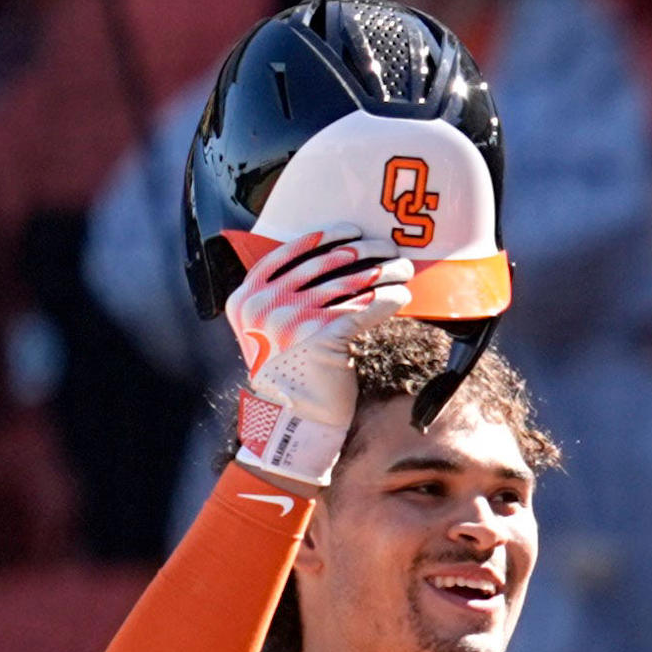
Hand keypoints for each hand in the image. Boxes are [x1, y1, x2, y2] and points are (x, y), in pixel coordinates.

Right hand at [220, 231, 406, 488]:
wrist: (293, 420)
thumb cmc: (292, 374)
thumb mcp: (269, 331)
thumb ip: (283, 299)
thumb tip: (330, 265)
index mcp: (248, 296)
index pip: (288, 253)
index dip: (325, 238)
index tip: (353, 231)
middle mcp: (265, 304)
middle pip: (325, 264)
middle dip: (364, 252)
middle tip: (390, 249)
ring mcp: (290, 320)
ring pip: (349, 284)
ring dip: (383, 272)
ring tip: (403, 269)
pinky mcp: (321, 337)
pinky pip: (363, 309)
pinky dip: (387, 299)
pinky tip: (403, 294)